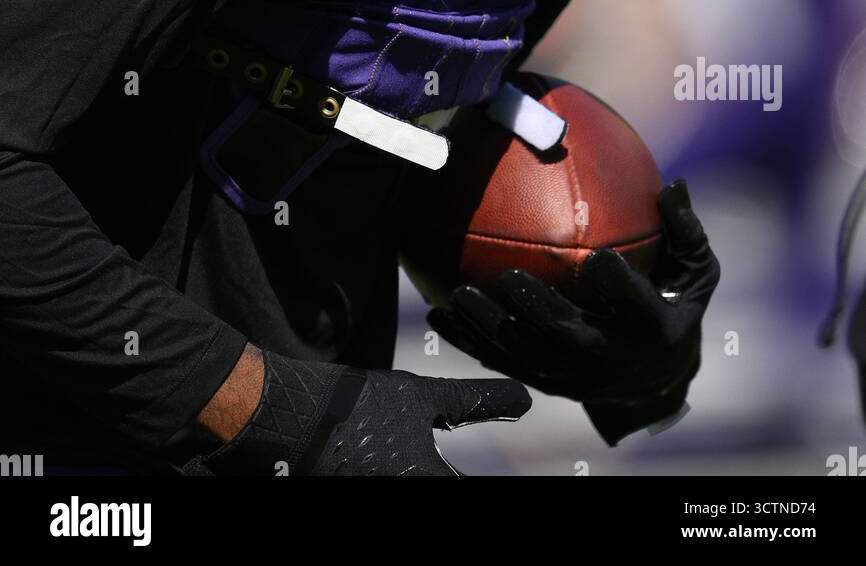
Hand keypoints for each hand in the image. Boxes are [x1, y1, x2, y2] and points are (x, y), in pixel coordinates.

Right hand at [179, 348, 530, 475]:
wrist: (285, 419)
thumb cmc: (355, 406)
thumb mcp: (419, 399)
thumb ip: (474, 402)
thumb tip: (527, 397)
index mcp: (427, 484)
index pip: (476, 493)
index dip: (517, 491)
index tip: (565, 481)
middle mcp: (406, 497)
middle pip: (449, 492)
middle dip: (462, 479)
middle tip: (490, 470)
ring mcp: (381, 503)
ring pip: (429, 490)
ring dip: (438, 476)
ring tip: (439, 465)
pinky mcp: (363, 494)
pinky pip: (395, 487)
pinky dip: (420, 478)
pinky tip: (420, 468)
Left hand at [426, 178, 719, 443]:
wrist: (658, 379)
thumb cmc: (675, 306)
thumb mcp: (696, 273)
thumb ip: (684, 231)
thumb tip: (673, 184)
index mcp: (652, 327)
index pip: (635, 303)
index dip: (618, 284)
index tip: (596, 257)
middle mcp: (611, 358)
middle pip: (570, 337)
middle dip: (539, 311)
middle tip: (511, 276)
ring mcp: (575, 376)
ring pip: (526, 354)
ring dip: (490, 328)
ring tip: (456, 296)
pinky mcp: (547, 383)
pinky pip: (503, 362)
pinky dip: (469, 342)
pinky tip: (438, 313)